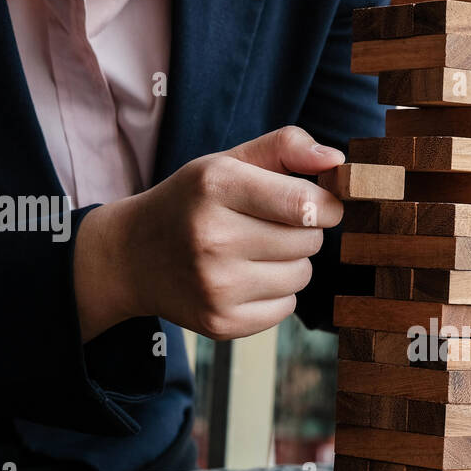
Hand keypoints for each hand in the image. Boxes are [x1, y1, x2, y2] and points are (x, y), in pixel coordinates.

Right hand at [74, 126, 344, 341]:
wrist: (133, 257)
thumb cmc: (193, 202)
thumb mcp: (227, 161)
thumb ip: (286, 148)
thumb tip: (337, 160)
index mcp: (216, 187)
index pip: (306, 204)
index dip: (326, 205)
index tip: (318, 204)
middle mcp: (213, 238)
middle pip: (310, 241)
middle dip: (303, 232)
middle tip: (269, 227)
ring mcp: (216, 286)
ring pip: (302, 275)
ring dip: (291, 263)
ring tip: (254, 252)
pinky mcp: (222, 322)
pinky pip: (287, 307)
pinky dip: (277, 293)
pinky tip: (245, 279)